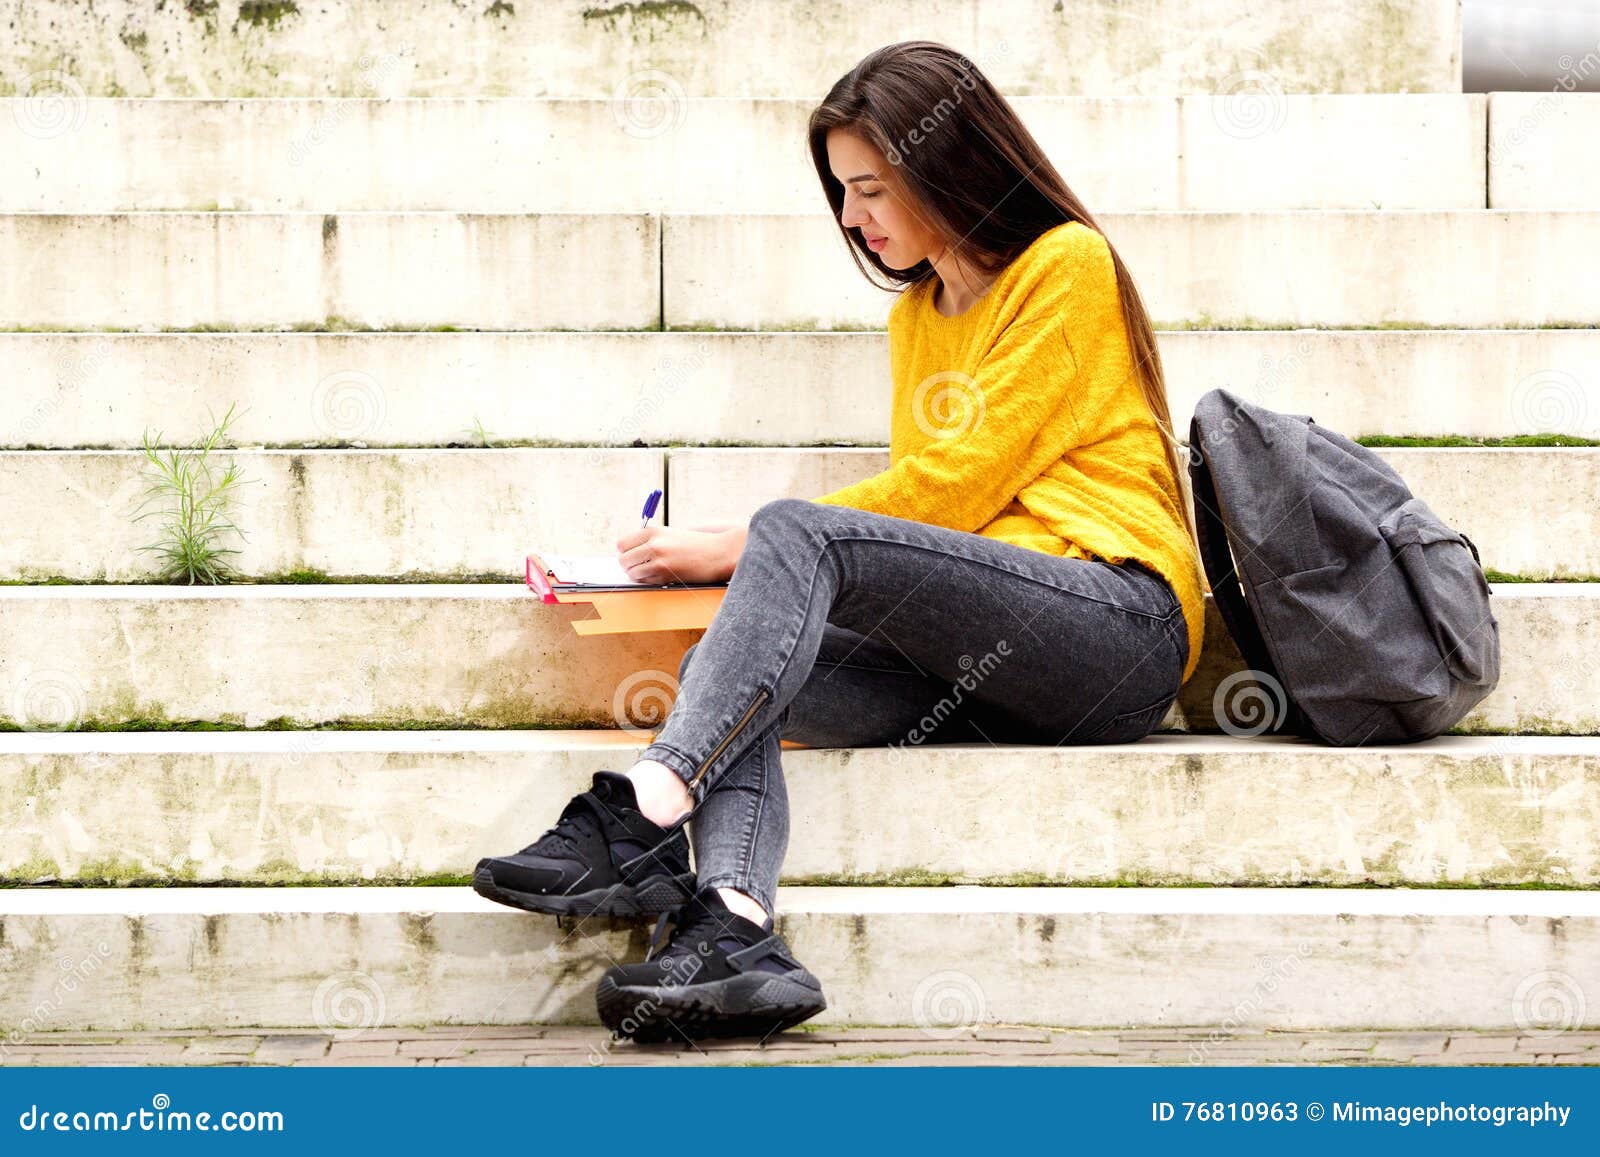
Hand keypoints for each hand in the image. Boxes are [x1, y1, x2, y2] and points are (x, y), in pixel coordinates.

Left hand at [615, 525, 737, 584]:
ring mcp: (659, 561)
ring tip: (650, 572)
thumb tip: (628, 553)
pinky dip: (649, 581)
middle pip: (623, 560)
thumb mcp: (670, 534)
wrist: (718, 553)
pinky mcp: (665, 575)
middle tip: (637, 566)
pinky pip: (646, 582)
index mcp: (653, 531)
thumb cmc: (695, 544)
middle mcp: (653, 545)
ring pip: (632, 573)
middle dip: (628, 565)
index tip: (630, 555)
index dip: (624, 552)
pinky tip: (661, 575)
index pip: (622, 544)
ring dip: (638, 575)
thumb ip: (649, 540)